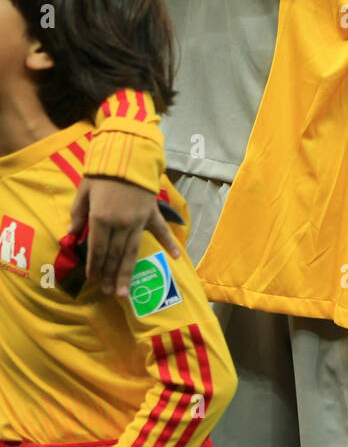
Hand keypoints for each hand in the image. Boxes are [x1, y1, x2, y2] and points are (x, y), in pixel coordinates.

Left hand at [68, 178, 178, 298]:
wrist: (128, 153)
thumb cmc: (103, 171)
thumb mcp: (84, 190)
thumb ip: (78, 214)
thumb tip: (71, 233)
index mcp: (101, 218)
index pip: (97, 249)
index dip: (94, 266)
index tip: (93, 279)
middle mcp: (120, 224)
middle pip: (115, 255)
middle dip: (110, 275)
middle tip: (109, 293)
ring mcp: (138, 220)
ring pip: (132, 251)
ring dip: (128, 272)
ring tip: (125, 292)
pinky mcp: (151, 213)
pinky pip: (161, 230)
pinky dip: (169, 243)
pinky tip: (177, 256)